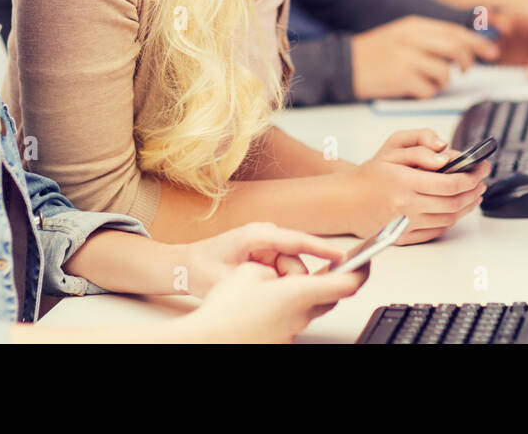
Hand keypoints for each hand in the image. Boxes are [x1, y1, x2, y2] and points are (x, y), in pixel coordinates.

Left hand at [181, 222, 348, 296]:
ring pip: (291, 267)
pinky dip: (278, 280)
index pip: (297, 241)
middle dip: (289, 280)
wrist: (186, 264)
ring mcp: (266, 242)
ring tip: (256, 288)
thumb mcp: (226, 278)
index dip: (322, 249)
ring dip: (281, 282)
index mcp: (256, 234)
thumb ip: (256, 282)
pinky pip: (283, 268)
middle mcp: (265, 235)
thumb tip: (279, 289)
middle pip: (296, 261)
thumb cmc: (201, 267)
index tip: (342, 257)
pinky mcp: (266, 251)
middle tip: (269, 292)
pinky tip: (264, 286)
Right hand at [187, 260, 368, 342]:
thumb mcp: (250, 271)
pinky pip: (289, 320)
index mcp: (299, 293)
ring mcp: (290, 331)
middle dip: (332, 281)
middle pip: (330, 297)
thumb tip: (277, 277)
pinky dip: (285, 308)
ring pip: (308, 309)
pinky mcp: (278, 339)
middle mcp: (301, 316)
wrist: (208, 340)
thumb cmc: (226, 308)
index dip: (361, 268)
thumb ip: (273, 270)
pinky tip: (264, 301)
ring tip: (280, 281)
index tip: (366, 258)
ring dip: (303, 294)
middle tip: (331, 267)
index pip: (347, 282)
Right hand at [340, 129, 489, 243]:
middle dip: (473, 192)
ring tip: (474, 195)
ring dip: (466, 207)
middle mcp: (405, 206)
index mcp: (403, 182)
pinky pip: (436, 231)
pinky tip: (457, 210)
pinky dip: (451, 221)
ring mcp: (405, 224)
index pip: (449, 184)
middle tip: (482, 182)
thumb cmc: (370, 174)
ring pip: (448, 219)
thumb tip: (446, 156)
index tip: (480, 170)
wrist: (345, 201)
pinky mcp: (404, 237)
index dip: (470, 178)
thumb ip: (421, 147)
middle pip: (453, 203)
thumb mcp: (393, 148)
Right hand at [350, 16, 498, 98]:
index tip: (492, 52)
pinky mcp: (400, 79)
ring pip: (444, 73)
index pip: (456, 32)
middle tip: (466, 70)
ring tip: (431, 81)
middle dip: (468, 62)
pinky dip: (428, 92)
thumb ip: (428, 38)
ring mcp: (406, 59)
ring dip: (444, 81)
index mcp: (414, 26)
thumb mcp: (401, 35)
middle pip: (456, 49)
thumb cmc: (375, 52)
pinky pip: (429, 90)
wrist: (344, 65)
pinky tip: (416, 89)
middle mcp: (412, 39)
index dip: (477, 43)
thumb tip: (462, 47)